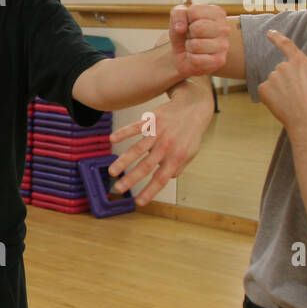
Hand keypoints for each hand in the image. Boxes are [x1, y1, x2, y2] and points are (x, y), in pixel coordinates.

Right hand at [108, 81, 214, 204]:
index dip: (150, 191)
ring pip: (137, 149)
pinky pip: (135, 127)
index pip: (161, 179)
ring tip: (112, 172)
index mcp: (176, 157)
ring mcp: (158, 133)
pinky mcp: (151, 120)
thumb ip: (179, 166)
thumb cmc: (191, 131)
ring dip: (124, 161)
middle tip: (118, 189)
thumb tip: (168, 178)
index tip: (139, 202)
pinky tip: (112, 139)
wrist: (194, 105)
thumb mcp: (191, 152)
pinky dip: (124, 133)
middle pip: (146, 166)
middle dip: (131, 179)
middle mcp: (166, 147)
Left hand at [170, 4, 228, 77]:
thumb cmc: (184, 33)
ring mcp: (224, 45)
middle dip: (188, 34)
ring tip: (194, 47)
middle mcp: (225, 28)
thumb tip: (181, 28)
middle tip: (193, 37)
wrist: (183, 54)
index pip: (194, 12)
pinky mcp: (219, 61)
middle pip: (197, 28)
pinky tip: (197, 56)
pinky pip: (196, 60)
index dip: (186, 19)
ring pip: (196, 45)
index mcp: (218, 13)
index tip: (190, 24)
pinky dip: (191, 58)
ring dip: (189, 47)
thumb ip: (178, 13)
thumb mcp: (178, 18)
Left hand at [258, 31, 306, 128]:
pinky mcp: (263, 89)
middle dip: (288, 79)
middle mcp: (283, 66)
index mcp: (299, 61)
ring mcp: (272, 77)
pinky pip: (266, 90)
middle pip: (282, 69)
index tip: (269, 32)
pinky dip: (271, 96)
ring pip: (274, 80)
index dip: (277, 37)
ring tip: (292, 100)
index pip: (286, 44)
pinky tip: (282, 103)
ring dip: (280, 88)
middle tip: (299, 93)